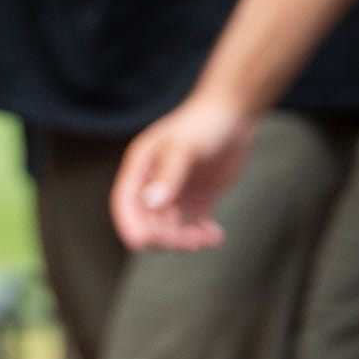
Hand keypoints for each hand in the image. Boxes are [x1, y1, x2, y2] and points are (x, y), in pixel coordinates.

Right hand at [110, 95, 257, 252]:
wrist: (234, 114)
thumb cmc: (203, 124)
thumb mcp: (183, 148)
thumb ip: (167, 176)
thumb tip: (150, 205)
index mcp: (140, 166)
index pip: (125, 200)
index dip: (127, 222)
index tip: (139, 243)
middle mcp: (153, 181)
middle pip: (147, 219)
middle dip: (164, 235)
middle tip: (189, 241)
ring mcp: (176, 191)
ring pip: (170, 226)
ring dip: (185, 239)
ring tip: (207, 237)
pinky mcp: (198, 197)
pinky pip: (194, 224)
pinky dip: (202, 235)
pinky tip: (215, 234)